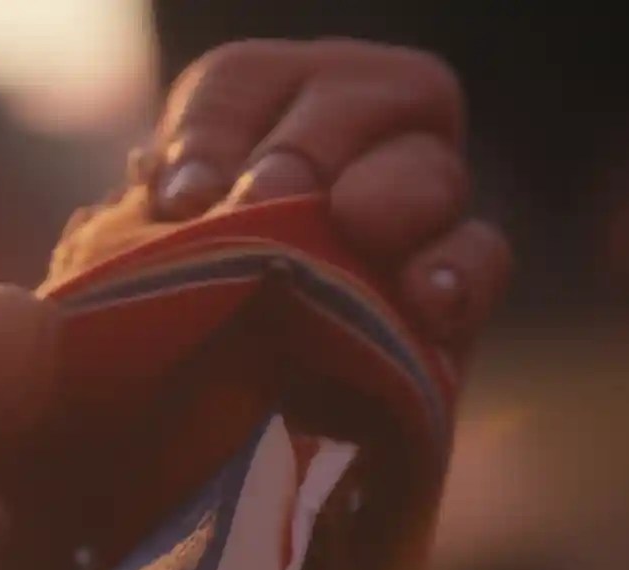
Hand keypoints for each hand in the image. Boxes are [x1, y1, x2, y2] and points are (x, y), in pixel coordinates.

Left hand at [56, 38, 511, 365]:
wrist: (230, 426)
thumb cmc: (173, 331)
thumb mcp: (144, 274)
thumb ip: (143, 234)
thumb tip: (160, 208)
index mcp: (256, 118)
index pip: (243, 83)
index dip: (214, 132)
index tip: (180, 201)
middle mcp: (343, 137)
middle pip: (353, 96)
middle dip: (307, 147)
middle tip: (266, 202)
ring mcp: (412, 206)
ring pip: (431, 164)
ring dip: (398, 191)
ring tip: (360, 227)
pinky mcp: (454, 285)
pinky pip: (484, 254)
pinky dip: (459, 274)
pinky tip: (425, 308)